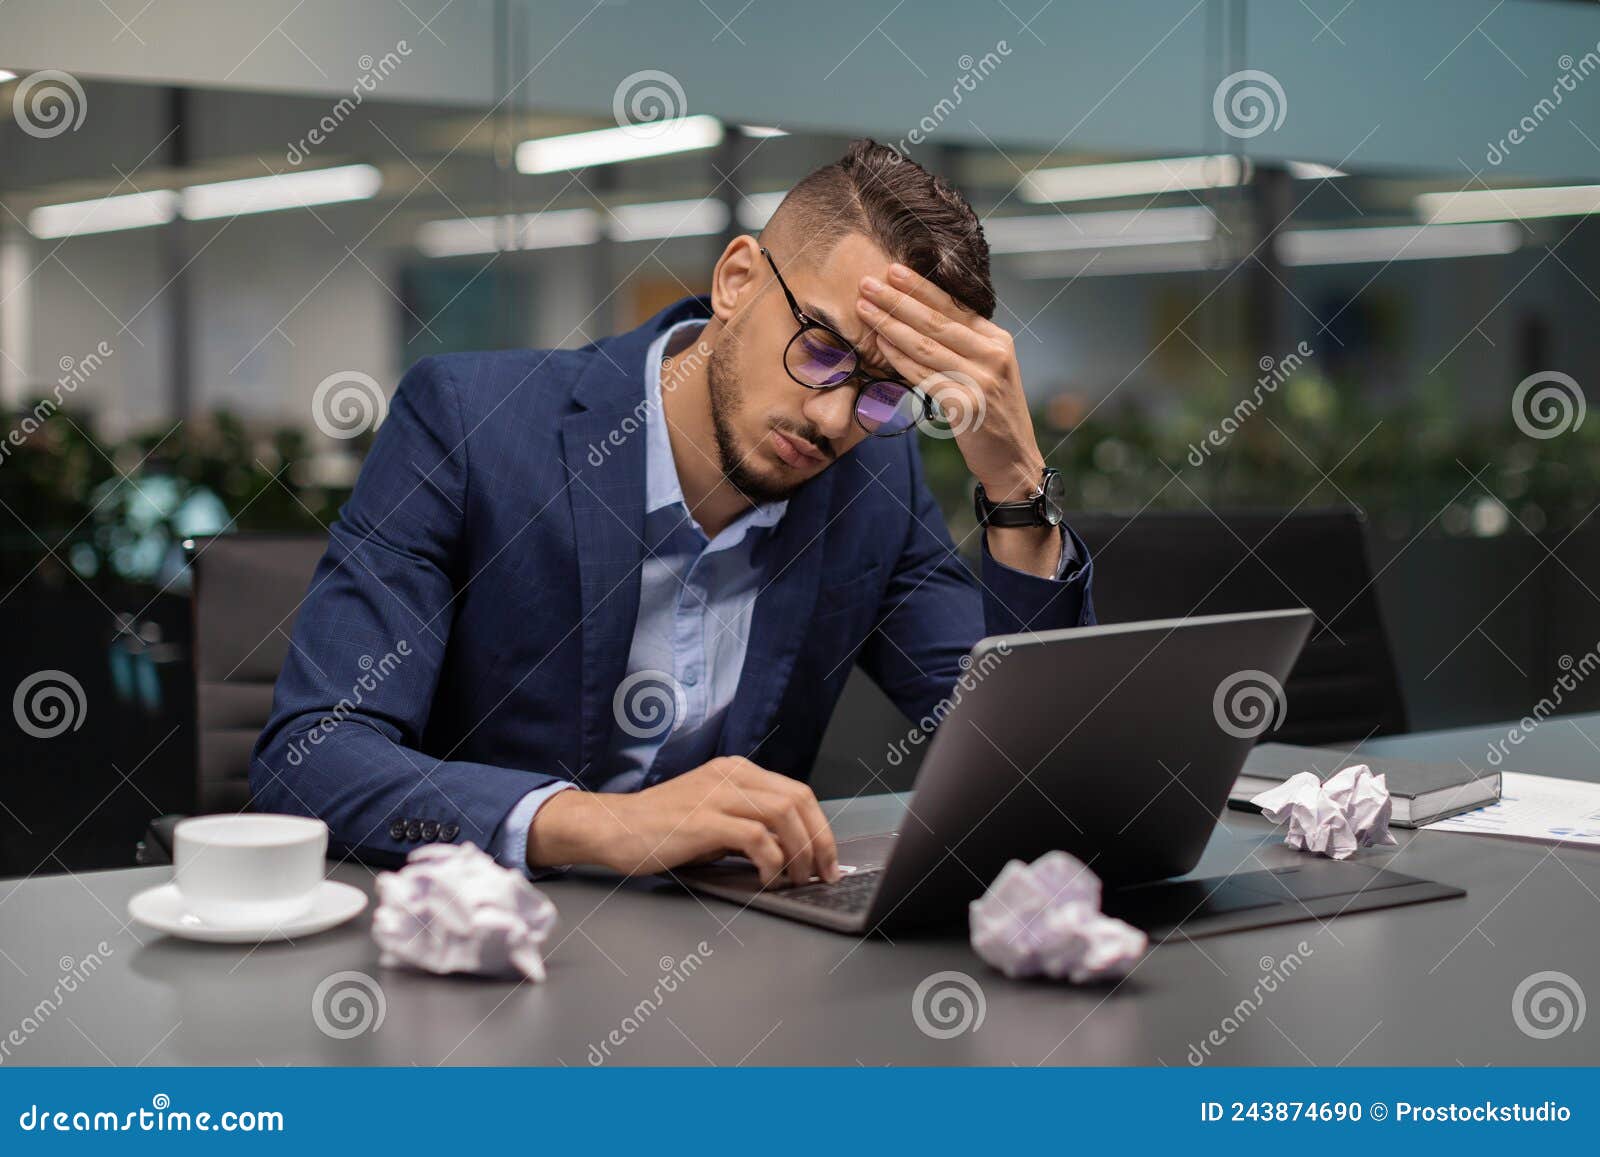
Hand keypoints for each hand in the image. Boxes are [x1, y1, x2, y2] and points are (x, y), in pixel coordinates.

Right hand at [528, 757, 840, 887]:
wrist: (612, 827)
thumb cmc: (659, 828)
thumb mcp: (712, 817)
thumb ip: (749, 824)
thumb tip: (789, 851)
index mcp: (736, 770)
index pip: (797, 792)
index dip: (820, 827)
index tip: (828, 859)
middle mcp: (731, 775)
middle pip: (798, 800)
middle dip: (820, 841)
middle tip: (824, 874)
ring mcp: (717, 794)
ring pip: (783, 815)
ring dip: (800, 853)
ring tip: (798, 880)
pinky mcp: (703, 820)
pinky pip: (756, 838)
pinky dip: (771, 862)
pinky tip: (768, 880)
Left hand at [855, 263, 1044, 501]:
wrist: (1013, 458)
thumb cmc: (992, 413)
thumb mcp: (987, 370)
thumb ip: (964, 344)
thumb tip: (920, 316)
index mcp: (997, 340)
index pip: (953, 306)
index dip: (921, 287)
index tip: (893, 271)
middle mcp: (992, 355)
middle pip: (936, 321)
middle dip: (898, 299)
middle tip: (867, 283)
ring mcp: (981, 379)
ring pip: (926, 345)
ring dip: (890, 324)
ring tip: (864, 308)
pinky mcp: (965, 404)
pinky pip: (923, 376)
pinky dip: (898, 359)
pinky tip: (879, 344)